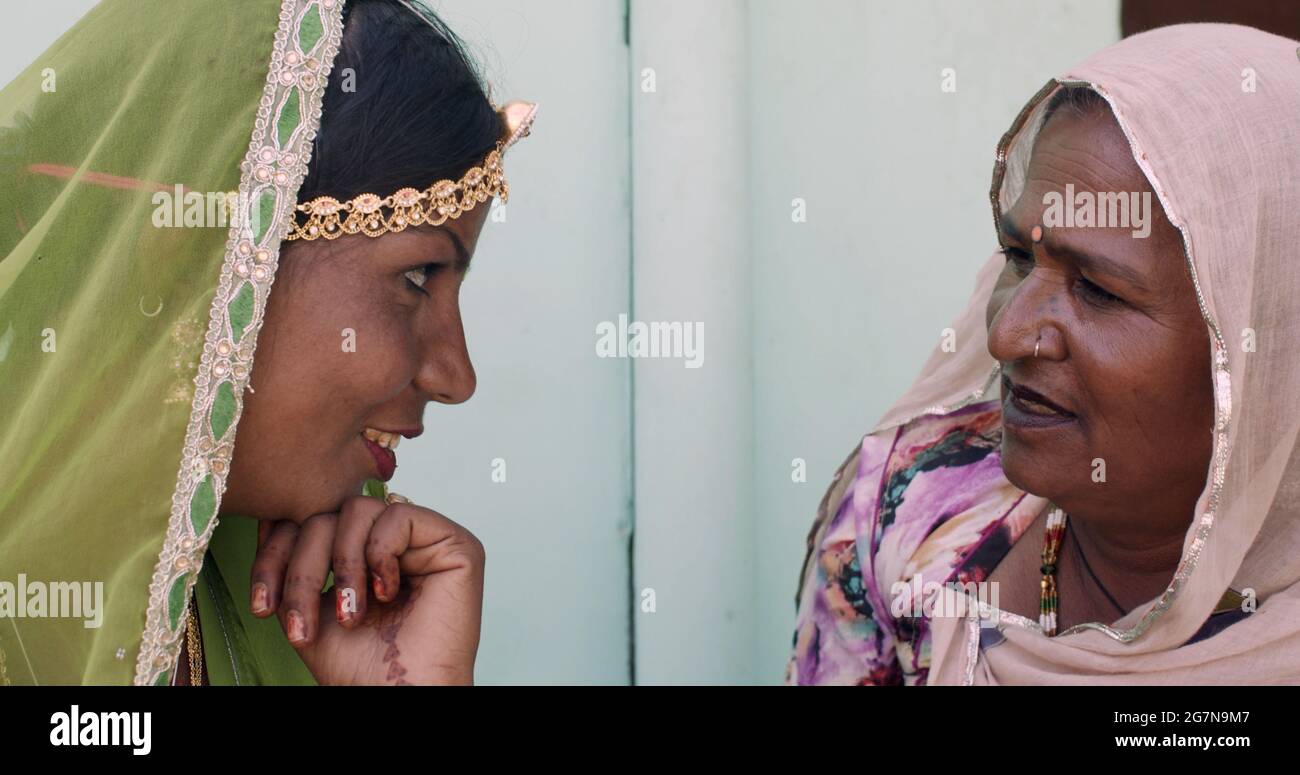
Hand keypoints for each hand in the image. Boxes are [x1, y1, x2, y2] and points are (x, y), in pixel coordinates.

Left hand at [250, 495, 484, 684]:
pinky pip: (398, 515)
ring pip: (359, 510)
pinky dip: (379, 554)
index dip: (278, 552)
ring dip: (343, 564)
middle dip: (303, 568)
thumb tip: (268, 519)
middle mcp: (395, 539)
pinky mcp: (454, 543)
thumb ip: (291, 562)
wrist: (396, 696)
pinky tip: (386, 593)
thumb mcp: (305, 605)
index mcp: (363, 550)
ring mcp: (426, 539)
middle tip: (301, 623)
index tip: (263, 605)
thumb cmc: (358, 666)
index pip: (312, 519)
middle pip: (329, 514)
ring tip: (349, 614)